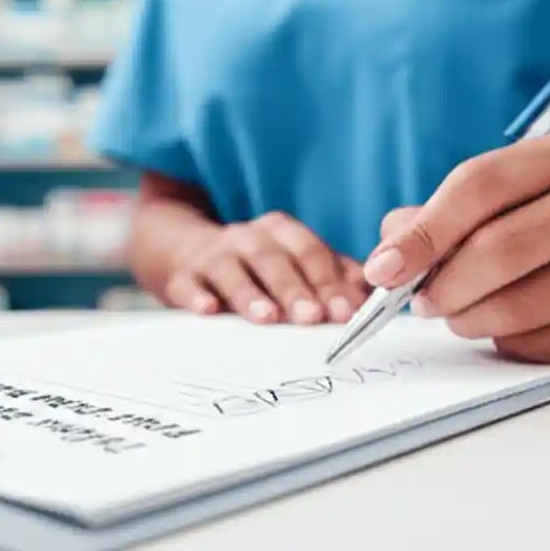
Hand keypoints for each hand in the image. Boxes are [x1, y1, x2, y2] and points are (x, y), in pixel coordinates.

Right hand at [164, 212, 369, 324]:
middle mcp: (247, 238)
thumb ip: (331, 274)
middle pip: (274, 259)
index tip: (347, 312)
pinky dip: (197, 296)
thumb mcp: (290, 260)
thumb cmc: (251, 264)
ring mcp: (212, 255)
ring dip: (250, 293)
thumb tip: (369, 294)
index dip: (330, 281)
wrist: (181, 248)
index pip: (310, 252)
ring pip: (232, 270)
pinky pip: (188, 283)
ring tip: (267, 318)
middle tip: (312, 317)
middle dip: (295, 288)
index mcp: (280, 232)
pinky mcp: (182, 275)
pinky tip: (208, 310)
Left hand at [364, 135, 549, 362]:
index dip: (425, 232)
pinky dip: (510, 344)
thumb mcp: (483, 202)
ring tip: (457, 315)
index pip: (481, 186)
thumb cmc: (531, 223)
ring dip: (471, 320)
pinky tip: (504, 329)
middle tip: (420, 303)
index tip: (384, 270)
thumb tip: (387, 262)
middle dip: (445, 285)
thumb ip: (426, 222)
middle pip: (503, 247)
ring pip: (525, 304)